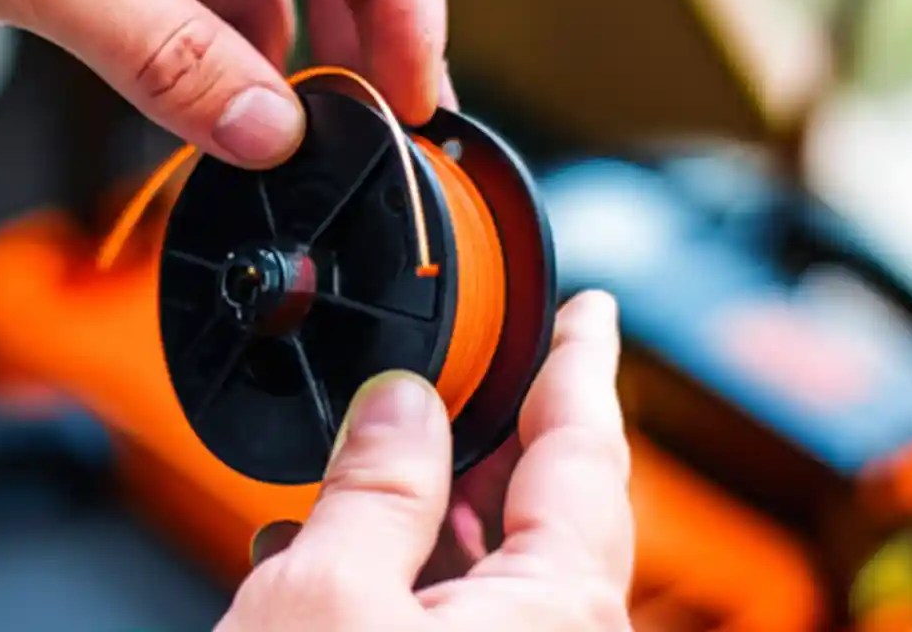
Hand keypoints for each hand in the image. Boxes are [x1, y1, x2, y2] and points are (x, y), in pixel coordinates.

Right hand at [226, 291, 633, 630]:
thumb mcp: (324, 597)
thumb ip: (374, 486)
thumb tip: (398, 402)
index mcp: (556, 611)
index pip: (587, 449)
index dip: (582, 361)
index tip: (587, 310)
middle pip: (542, 502)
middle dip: (488, 429)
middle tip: (456, 371)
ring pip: (493, 561)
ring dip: (427, 503)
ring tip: (363, 460)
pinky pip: (454, 614)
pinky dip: (403, 567)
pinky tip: (332, 550)